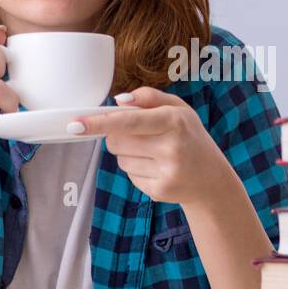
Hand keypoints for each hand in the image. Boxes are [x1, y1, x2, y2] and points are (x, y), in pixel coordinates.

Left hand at [69, 87, 230, 206]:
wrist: (212, 179)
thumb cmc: (190, 137)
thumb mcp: (180, 109)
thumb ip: (149, 97)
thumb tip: (119, 100)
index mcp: (174, 121)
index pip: (129, 121)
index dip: (100, 122)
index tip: (76, 124)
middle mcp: (171, 147)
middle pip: (116, 141)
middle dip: (118, 136)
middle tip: (141, 137)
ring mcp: (165, 172)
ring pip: (120, 160)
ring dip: (129, 154)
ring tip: (154, 154)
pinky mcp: (159, 191)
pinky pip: (129, 176)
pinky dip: (137, 171)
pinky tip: (157, 169)